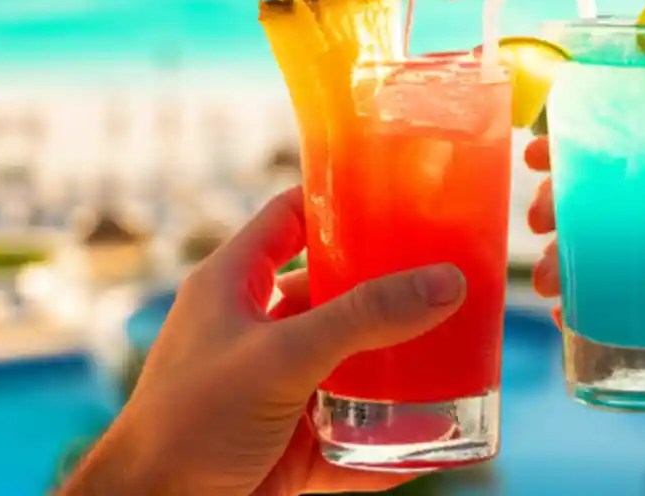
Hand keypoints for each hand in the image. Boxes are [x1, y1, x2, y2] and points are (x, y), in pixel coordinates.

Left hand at [62, 188, 466, 495]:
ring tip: (455, 352)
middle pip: (333, 295)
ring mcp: (271, 392)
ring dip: (395, 368)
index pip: (288, 219)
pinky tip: (434, 439)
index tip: (398, 195)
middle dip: (387, 291)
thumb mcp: (281, 356)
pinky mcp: (286, 448)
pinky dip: (388, 442)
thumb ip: (364, 318)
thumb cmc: (189, 422)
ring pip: (347, 369)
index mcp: (232, 287)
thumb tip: (445, 281)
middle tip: (448, 276)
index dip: (337, 200)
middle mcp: (253, 332)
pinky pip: (349, 437)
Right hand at [524, 133, 644, 414]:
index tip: (550, 145)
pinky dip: (597, 302)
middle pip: (625, 192)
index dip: (601, 136)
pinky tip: (568, 313)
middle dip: (571, 200)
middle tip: (540, 218)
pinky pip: (637, 300)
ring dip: (575, 255)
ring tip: (548, 280)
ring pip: (622, 246)